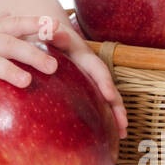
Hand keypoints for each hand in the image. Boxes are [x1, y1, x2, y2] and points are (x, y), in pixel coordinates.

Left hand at [46, 23, 127, 139]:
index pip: (96, 68)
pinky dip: (103, 116)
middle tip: (123, 124)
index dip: (104, 81)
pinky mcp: (84, 87)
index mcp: (82, 54)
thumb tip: (55, 32)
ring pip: (105, 97)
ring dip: (114, 114)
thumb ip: (49, 33)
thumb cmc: (42, 34)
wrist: (45, 33)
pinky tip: (108, 133)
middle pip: (107, 86)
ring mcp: (88, 78)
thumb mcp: (44, 31)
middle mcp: (90, 67)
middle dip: (116, 105)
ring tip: (122, 134)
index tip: (109, 96)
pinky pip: (96, 101)